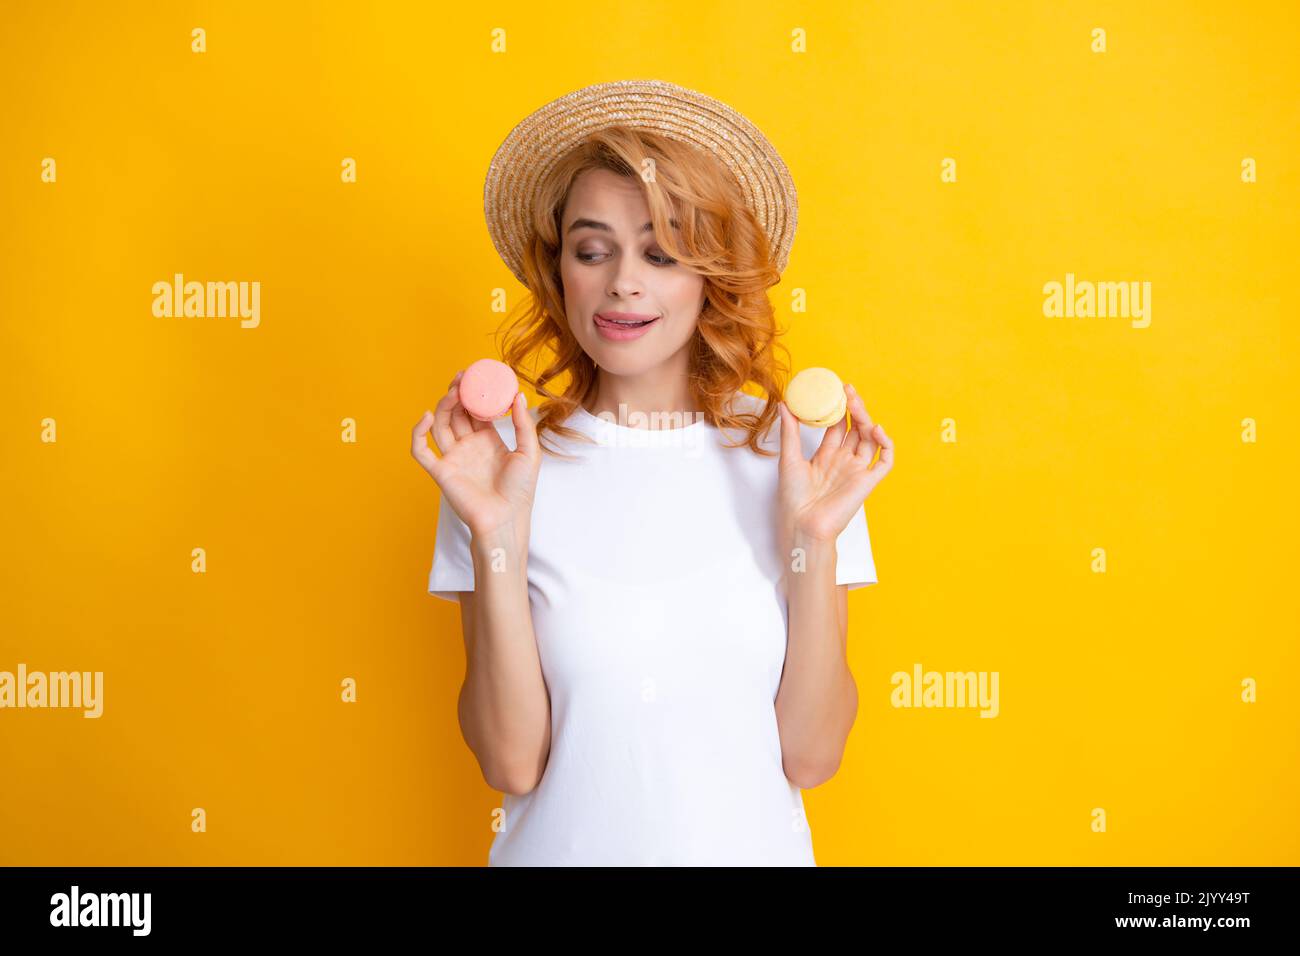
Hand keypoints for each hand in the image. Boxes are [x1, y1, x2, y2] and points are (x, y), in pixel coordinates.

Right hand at [410, 369, 541, 539]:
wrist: (506, 519)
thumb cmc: (520, 491)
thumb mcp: (529, 452)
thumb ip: (524, 424)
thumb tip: (518, 395)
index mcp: (488, 440)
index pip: (475, 410)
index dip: (474, 393)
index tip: (475, 375)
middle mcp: (468, 446)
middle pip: (456, 413)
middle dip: (457, 393)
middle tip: (462, 377)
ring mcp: (453, 458)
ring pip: (440, 425)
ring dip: (443, 406)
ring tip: (453, 392)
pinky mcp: (440, 471)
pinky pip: (420, 450)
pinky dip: (418, 433)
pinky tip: (427, 417)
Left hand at [776, 382, 893, 545]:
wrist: (803, 525)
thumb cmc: (793, 499)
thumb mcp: (789, 460)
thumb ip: (790, 432)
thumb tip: (786, 405)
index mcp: (826, 456)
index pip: (836, 426)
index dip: (837, 408)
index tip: (834, 389)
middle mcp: (843, 461)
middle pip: (855, 428)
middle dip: (853, 408)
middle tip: (847, 389)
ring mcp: (856, 470)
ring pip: (869, 439)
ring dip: (866, 419)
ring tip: (855, 403)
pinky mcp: (867, 482)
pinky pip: (884, 461)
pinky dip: (885, 444)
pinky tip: (876, 429)